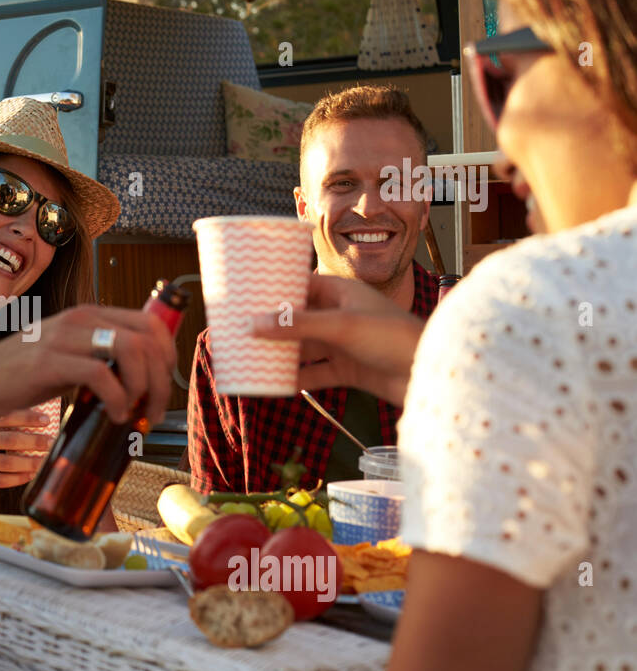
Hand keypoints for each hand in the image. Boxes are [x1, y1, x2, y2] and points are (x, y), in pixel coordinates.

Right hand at [0, 304, 178, 424]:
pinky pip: (101, 374)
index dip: (167, 355)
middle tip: (154, 411)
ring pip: (131, 350)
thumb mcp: (66, 357)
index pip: (150, 322)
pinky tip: (112, 416)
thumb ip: (97, 359)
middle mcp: (81, 318)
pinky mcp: (49, 361)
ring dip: (143, 388)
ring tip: (134, 414)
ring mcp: (65, 337)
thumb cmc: (18, 375)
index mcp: (89, 316)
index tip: (162, 388)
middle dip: (161, 379)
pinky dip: (116, 399)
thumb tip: (135, 384)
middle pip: (148, 338)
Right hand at [0, 408, 51, 488]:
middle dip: (33, 441)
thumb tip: (32, 414)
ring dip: (30, 462)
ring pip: (7, 463)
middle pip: (9, 440)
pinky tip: (30, 475)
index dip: (28, 418)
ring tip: (45, 461)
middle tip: (50, 442)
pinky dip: (18, 479)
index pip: (5, 416)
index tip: (46, 420)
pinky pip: (0, 480)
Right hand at [250, 274, 424, 405]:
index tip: (244, 297)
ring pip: (304, 347)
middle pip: (298, 319)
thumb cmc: (393, 338)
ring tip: (250, 358)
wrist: (431, 374)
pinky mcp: (349, 370)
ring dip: (281, 354)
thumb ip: (297, 326)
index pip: (300, 286)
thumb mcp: (341, 327)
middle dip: (272, 327)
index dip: (273, 291)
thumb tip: (253, 324)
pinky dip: (296, 378)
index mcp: (342, 293)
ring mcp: (344, 344)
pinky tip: (275, 384)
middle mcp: (341, 315)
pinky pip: (315, 373)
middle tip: (239, 331)